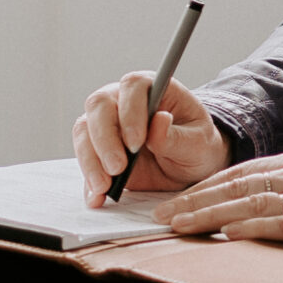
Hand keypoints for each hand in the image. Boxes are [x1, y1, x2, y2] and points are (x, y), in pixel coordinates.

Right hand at [73, 75, 227, 205]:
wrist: (188, 167)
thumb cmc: (197, 145)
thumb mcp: (197, 142)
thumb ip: (176, 135)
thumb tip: (159, 120)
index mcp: (153, 88)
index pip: (133, 85)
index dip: (130, 112)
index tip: (137, 142)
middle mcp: (122, 100)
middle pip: (99, 106)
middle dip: (105, 139)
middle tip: (118, 168)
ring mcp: (105, 123)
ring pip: (84, 131)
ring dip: (91, 160)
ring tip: (105, 186)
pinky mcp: (96, 149)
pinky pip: (84, 159)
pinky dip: (88, 179)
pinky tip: (96, 196)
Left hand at [159, 153, 282, 251]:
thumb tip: (262, 203)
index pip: (241, 173)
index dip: (205, 187)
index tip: (177, 200)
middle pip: (234, 186)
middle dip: (193, 200)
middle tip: (160, 215)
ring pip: (245, 204)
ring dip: (205, 216)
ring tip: (175, 227)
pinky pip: (276, 226)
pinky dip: (247, 231)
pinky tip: (223, 237)